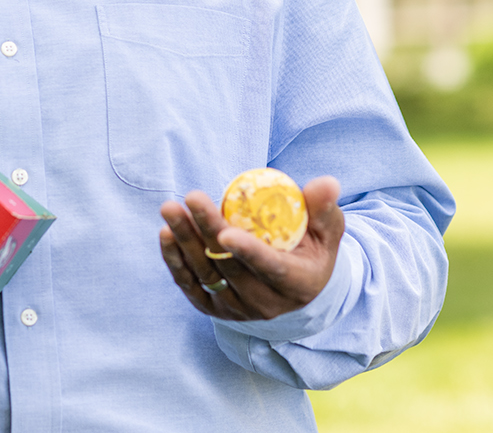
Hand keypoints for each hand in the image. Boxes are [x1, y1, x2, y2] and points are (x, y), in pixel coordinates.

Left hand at [158, 176, 343, 321]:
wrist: (294, 291)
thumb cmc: (311, 250)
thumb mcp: (327, 231)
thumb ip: (324, 209)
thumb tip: (326, 183)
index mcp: (297, 283)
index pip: (270, 268)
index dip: (248, 252)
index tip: (226, 231)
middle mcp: (265, 302)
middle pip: (230, 266)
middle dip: (208, 230)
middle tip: (192, 197)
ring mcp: (238, 308)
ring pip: (206, 274)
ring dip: (185, 241)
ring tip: (171, 210)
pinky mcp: (214, 308)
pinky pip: (190, 285)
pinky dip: (174, 261)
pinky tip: (165, 234)